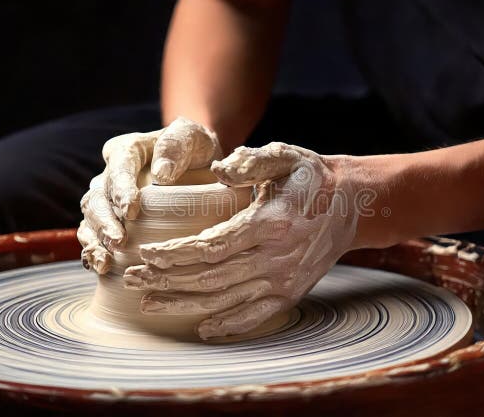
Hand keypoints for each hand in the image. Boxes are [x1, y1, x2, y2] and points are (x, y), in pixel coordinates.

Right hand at [77, 117, 221, 273]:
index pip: (118, 166)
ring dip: (96, 240)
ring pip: (90, 219)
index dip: (121, 189)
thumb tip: (161, 175)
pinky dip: (93, 252)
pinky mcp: (110, 221)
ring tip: (106, 262)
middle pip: (97, 197)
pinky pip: (93, 236)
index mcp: (127, 150)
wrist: (199, 168)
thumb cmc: (195, 151)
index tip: (131, 210)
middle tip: (119, 241)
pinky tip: (101, 268)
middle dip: (105, 221)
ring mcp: (107, 200)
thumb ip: (177, 145)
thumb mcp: (194, 138)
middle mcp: (110, 175)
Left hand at [124, 142, 358, 338]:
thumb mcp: (284, 156)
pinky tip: (200, 328)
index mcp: (270, 222)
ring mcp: (284, 280)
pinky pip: (255, 317)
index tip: (146, 253)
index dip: (176, 253)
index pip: (212, 246)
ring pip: (225, 300)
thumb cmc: (309, 177)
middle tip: (133, 279)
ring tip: (149, 302)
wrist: (350, 206)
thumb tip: (218, 170)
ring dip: (184, 304)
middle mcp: (276, 257)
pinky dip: (227, 325)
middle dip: (167, 280)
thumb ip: (251, 161)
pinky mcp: (290, 293)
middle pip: (211, 277)